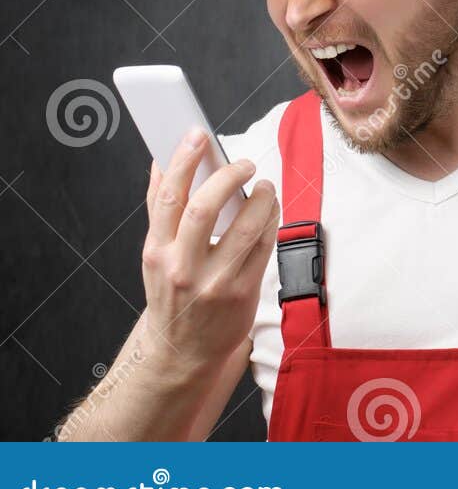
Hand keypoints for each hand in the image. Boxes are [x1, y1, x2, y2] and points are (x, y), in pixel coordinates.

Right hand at [139, 127, 278, 380]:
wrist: (181, 353)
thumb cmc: (171, 293)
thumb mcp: (155, 254)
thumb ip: (159, 208)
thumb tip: (159, 161)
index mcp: (156, 252)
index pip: (169, 197)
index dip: (184, 160)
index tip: (199, 135)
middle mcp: (182, 268)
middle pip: (205, 207)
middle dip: (228, 175)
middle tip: (244, 162)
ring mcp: (214, 283)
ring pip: (244, 226)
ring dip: (261, 197)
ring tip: (263, 186)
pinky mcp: (242, 294)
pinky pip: (263, 245)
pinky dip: (270, 220)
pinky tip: (269, 210)